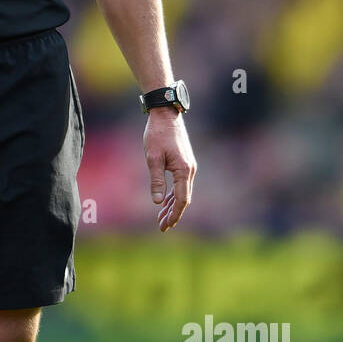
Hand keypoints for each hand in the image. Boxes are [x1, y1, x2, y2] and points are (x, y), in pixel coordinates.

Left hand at [144, 108, 195, 230]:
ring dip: (172, 206)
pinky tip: (164, 202)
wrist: (166, 114)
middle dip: (173, 214)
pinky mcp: (183, 163)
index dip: (174, 214)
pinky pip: (180, 184)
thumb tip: (157, 202)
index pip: (181, 199)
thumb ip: (156, 180)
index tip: (167, 225)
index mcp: (184, 170)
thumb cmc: (157, 134)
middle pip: (183, 198)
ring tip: (162, 219)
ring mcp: (188, 167)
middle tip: (162, 227)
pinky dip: (172, 195)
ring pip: (182, 192)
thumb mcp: (153, 158)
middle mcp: (189, 170)